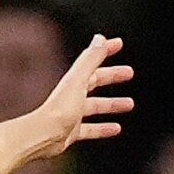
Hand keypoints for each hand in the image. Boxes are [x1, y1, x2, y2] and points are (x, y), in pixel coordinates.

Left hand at [26, 35, 131, 161]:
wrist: (44, 135)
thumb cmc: (60, 108)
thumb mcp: (79, 81)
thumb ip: (90, 59)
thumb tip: (101, 38)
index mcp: (74, 81)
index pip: (92, 61)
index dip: (105, 51)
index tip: (118, 43)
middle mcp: (73, 95)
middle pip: (95, 82)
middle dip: (112, 76)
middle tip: (129, 73)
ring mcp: (72, 113)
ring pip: (95, 106)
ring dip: (112, 104)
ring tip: (129, 104)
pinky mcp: (72, 131)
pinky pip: (91, 128)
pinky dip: (103, 128)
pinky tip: (116, 129)